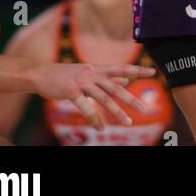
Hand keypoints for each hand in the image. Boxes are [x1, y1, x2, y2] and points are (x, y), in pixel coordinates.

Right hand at [30, 61, 156, 129]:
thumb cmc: (66, 74)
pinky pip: (86, 107)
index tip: (153, 71)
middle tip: (145, 108)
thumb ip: (107, 77)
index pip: (121, 67)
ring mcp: (82, 82)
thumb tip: (127, 79)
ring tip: (129, 122)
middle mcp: (92, 74)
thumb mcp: (89, 72)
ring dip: (117, 111)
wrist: (42, 74)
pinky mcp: (71, 91)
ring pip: (104, 98)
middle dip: (131, 98)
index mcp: (98, 68)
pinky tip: (101, 127)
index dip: (137, 69)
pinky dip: (95, 118)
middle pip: (115, 86)